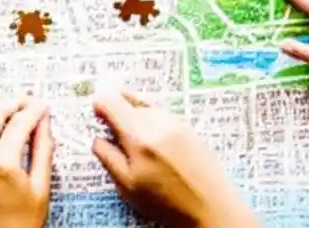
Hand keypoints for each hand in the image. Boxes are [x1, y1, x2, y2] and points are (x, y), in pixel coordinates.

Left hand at [0, 98, 53, 227]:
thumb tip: (45, 123)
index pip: (19, 122)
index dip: (34, 109)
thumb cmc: (19, 224)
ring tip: (20, 115)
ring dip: (0, 114)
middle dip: (13, 102)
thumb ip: (43, 150)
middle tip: (30, 101)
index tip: (43, 105)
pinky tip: (5, 135)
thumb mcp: (40, 187)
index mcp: (1, 163)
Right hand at [92, 92, 258, 227]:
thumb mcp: (127, 186)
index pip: (110, 100)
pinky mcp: (189, 127)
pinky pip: (163, 115)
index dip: (99, 106)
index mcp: (139, 135)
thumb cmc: (168, 203)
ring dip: (137, 120)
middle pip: (128, 101)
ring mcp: (176, 121)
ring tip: (141, 149)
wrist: (211, 208)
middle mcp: (158, 121)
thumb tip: (97, 139)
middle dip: (119, 116)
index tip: (98, 118)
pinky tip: (158, 149)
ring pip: (146, 107)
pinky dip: (154, 125)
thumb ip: (107, 157)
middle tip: (119, 141)